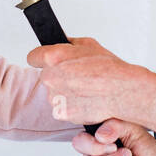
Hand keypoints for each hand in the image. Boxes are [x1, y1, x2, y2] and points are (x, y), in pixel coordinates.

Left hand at [26, 36, 145, 125]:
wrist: (122, 91)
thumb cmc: (109, 69)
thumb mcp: (89, 44)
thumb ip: (69, 43)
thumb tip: (61, 42)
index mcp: (53, 58)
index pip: (33, 57)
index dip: (42, 58)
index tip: (47, 61)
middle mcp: (50, 77)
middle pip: (46, 76)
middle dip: (57, 75)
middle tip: (76, 76)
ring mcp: (55, 97)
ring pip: (54, 93)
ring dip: (64, 91)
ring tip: (84, 89)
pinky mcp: (62, 113)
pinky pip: (61, 107)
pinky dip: (70, 105)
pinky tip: (85, 100)